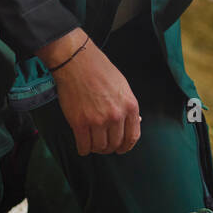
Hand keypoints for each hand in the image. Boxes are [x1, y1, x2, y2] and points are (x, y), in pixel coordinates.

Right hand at [36, 29, 140, 154]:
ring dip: (96, 148)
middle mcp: (116, 115)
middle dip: (110, 148)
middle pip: (115, 144)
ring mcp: (98, 120)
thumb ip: (128, 106)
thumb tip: (135, 121)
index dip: (126, 146)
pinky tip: (83, 145)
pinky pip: (84, 146)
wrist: (78, 63)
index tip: (121, 149)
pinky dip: (84, 149)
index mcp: (130, 106)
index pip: (133, 136)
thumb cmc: (100, 71)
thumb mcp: (124, 87)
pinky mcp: (79, 123)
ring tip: (93, 143)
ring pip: (100, 147)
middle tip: (104, 145)